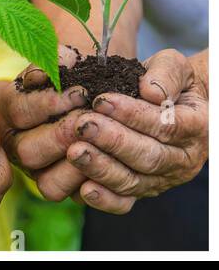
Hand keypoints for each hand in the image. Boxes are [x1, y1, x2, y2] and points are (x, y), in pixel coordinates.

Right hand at [0, 45, 90, 201]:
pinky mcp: (57, 186)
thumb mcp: (70, 59)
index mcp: (7, 108)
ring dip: (77, 164)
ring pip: (45, 182)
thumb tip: (63, 64)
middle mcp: (15, 142)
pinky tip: (109, 165)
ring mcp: (35, 169)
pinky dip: (89, 187)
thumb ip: (63, 57)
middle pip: (27, 150)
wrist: (96, 95)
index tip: (82, 93)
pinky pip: (68, 197)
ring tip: (102, 144)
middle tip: (93, 121)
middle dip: (63, 135)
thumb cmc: (80, 74)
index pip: (18, 110)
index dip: (50, 103)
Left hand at [66, 49, 207, 211]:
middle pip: (148, 156)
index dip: (133, 114)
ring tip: (74, 151)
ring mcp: (162, 179)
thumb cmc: (169, 82)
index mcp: (195, 127)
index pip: (165, 125)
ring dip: (102, 168)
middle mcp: (182, 160)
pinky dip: (105, 199)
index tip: (101, 99)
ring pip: (134, 180)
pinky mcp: (142, 190)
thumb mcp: (174, 67)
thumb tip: (151, 92)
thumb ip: (166, 74)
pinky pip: (125, 202)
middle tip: (82, 126)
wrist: (174, 105)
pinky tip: (83, 190)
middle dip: (112, 141)